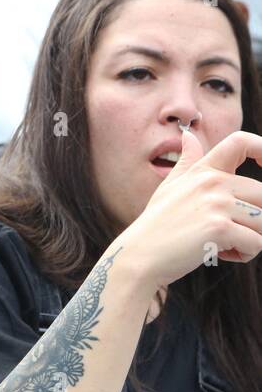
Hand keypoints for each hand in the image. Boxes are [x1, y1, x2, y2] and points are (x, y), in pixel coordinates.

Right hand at [117, 128, 261, 291]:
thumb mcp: (171, 186)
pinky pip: (256, 243)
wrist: (140, 254)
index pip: (241, 142)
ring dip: (249, 240)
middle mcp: (212, 182)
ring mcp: (216, 203)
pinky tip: (218, 253)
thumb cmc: (157, 224)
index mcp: (204, 170)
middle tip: (227, 233)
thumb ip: (187, 161)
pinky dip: (243, 254)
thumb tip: (188, 136)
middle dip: (255, 221)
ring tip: (220, 243)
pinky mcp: (220, 227)